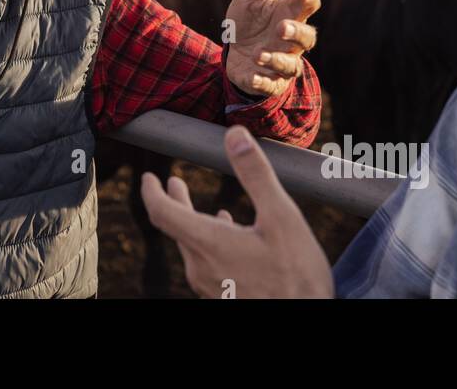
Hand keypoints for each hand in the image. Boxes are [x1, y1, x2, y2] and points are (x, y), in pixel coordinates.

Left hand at [141, 126, 332, 297]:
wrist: (307, 320)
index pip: (162, 213)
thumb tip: (234, 136)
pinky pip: (207, 266)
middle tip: (172, 184)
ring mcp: (209, 287)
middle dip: (174, 202)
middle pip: (177, 229)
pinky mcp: (222, 298)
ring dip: (194, 223)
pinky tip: (231, 240)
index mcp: (209, 243)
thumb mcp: (282, 217)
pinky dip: (210, 244)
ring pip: (193, 248)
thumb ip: (256, 175)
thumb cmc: (298, 276)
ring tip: (204, 210)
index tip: (148, 177)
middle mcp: (201, 268)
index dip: (152, 192)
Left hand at [224, 0, 319, 97]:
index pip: (308, 5)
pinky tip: (253, 74)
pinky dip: (263, 80)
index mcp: (290, 13)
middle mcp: (291, 40)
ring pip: (292, 65)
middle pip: (307, 37)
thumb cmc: (250, 21)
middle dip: (296, 32)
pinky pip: (271, 84)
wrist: (235, 54)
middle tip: (282, 26)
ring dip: (278, 59)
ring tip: (260, 53)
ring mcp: (282, 62)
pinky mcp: (268, 81)